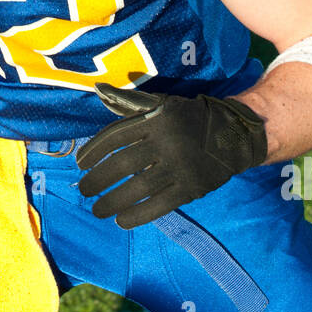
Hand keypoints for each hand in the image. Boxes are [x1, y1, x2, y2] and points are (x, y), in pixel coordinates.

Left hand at [76, 83, 267, 228]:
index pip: (115, 137)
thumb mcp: (161, 104)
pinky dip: (138, 215)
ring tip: (97, 210)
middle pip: (123, 165)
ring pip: (139, 188)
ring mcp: (179, 167)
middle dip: (98, 180)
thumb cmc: (188, 118)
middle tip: (84, 190)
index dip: (93, 152)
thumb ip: (129, 103)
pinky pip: (160, 205)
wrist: (232, 133)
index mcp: (155, 120)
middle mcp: (166, 143)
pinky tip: (121, 221)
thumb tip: (99, 90)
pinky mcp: (191, 188)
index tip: (80, 164)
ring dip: (113, 202)